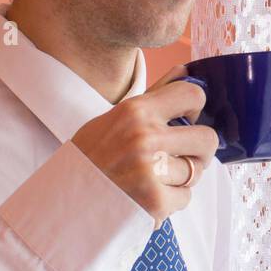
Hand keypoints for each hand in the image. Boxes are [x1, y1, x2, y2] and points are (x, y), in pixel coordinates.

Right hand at [71, 65, 219, 229]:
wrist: (62, 201)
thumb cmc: (91, 157)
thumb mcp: (115, 118)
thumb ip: (154, 96)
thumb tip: (184, 70)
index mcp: (135, 111)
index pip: (193, 95)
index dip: (196, 108)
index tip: (188, 120)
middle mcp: (145, 138)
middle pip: (207, 139)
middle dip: (199, 150)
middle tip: (181, 156)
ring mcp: (150, 170)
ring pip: (196, 171)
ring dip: (180, 178)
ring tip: (154, 179)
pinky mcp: (154, 201)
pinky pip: (185, 197)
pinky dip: (171, 200)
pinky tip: (148, 196)